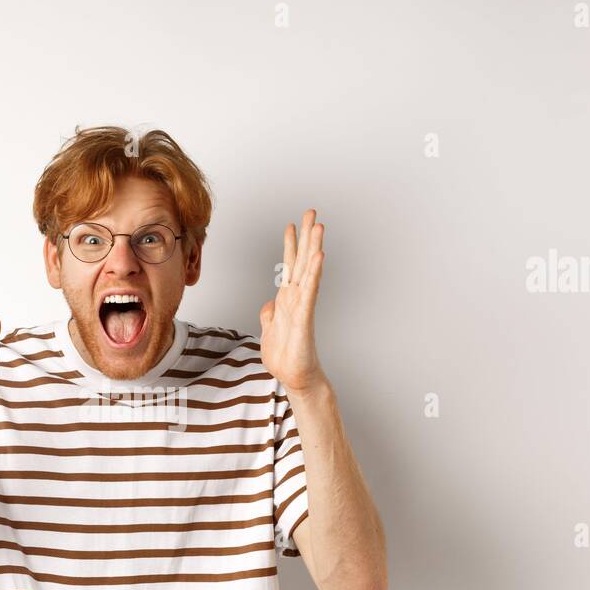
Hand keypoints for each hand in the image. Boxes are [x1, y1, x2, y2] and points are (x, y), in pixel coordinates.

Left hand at [260, 209, 326, 392]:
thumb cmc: (286, 357)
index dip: (291, 245)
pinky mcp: (305, 317)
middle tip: (311, 212)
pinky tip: (318, 257)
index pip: (289, 266)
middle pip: (302, 261)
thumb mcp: (270, 331)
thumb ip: (270, 315)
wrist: (295, 377)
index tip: (293, 225)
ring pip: (308, 270)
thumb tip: (269, 303)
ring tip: (319, 226)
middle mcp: (297, 298)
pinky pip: (310, 291)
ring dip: (313, 247)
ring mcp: (302, 305)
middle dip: (306, 236)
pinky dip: (314, 273)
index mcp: (287, 300)